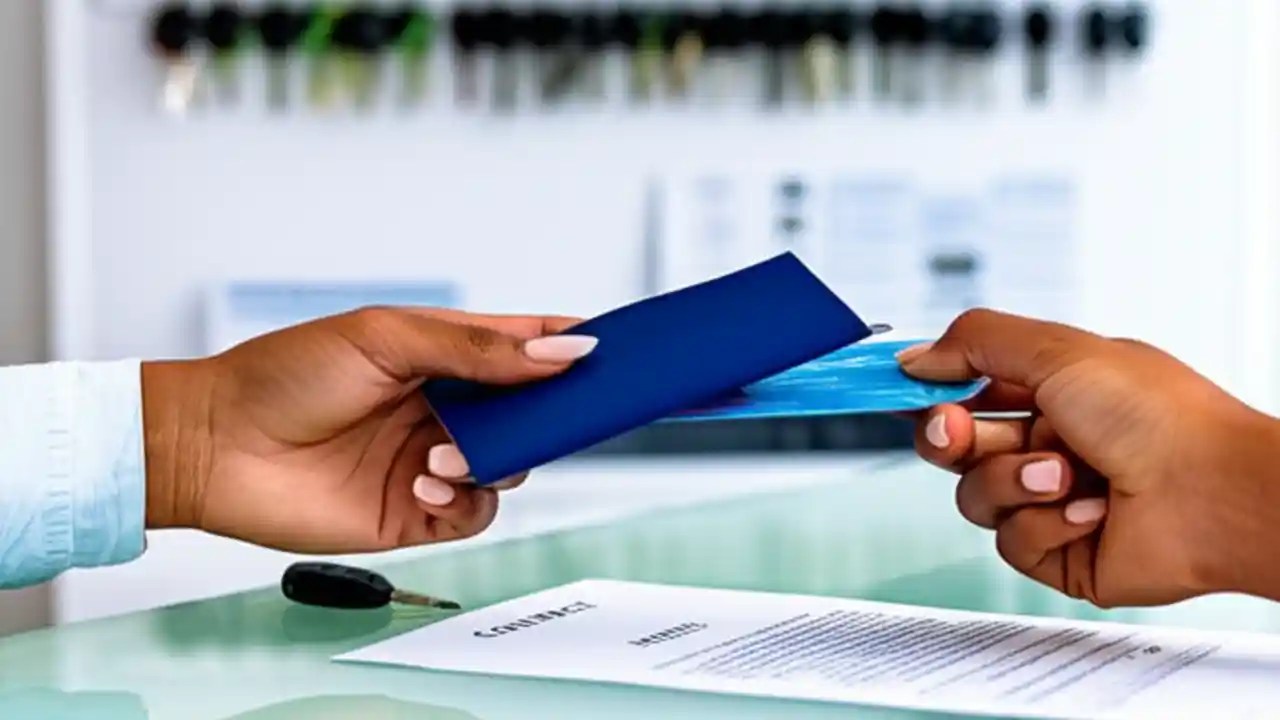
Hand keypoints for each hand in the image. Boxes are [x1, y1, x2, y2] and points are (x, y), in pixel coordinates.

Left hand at [140, 307, 595, 553]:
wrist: (216, 446)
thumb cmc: (286, 374)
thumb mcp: (388, 339)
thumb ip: (477, 350)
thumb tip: (559, 352)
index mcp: (443, 353)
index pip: (524, 346)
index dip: (568, 345)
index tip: (611, 348)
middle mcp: (446, 407)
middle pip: (531, 410)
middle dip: (550, 411)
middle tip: (562, 409)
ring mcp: (436, 459)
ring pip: (512, 465)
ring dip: (495, 459)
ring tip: (444, 452)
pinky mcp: (418, 511)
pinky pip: (478, 511)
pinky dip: (467, 498)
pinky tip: (429, 479)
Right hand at [898, 309, 1279, 606]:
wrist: (1215, 494)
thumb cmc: (1160, 417)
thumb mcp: (1058, 349)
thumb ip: (975, 342)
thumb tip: (916, 356)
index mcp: (1050, 390)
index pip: (963, 387)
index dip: (924, 390)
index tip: (887, 387)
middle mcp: (1047, 443)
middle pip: (953, 444)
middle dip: (949, 436)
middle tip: (956, 431)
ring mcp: (1050, 499)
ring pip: (974, 496)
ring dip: (1013, 481)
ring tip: (1066, 472)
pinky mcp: (1057, 552)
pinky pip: (1010, 540)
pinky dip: (1046, 522)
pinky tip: (1092, 510)